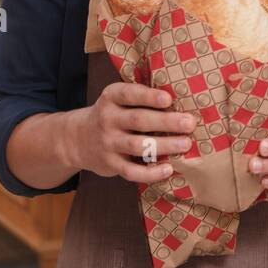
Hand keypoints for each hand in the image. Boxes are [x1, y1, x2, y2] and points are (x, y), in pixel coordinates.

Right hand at [67, 82, 195, 182]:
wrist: (77, 139)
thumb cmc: (112, 115)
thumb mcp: (118, 100)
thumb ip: (141, 98)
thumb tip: (183, 100)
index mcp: (111, 98)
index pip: (128, 94)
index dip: (148, 96)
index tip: (168, 99)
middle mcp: (107, 119)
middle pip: (138, 120)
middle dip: (166, 121)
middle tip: (189, 123)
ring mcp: (108, 143)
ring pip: (138, 146)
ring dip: (164, 145)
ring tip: (186, 144)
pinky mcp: (110, 164)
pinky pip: (131, 171)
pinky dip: (151, 173)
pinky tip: (168, 169)